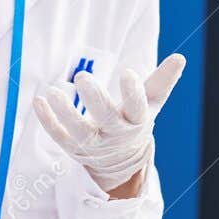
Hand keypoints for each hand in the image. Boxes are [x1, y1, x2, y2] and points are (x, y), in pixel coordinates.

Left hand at [34, 54, 185, 193]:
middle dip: (95, 99)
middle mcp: (115, 134)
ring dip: (64, 112)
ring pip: (78, 131)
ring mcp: (93, 144)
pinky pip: (58, 136)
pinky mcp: (73, 148)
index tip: (128, 73)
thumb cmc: (135, 120)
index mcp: (136, 121)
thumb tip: (180, 57)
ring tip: (52, 92)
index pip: (138, 108)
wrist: (121, 161)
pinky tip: (38, 101)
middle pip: (106, 119)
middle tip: (83, 77)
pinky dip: (47, 121)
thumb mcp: (152, 103)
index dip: (134, 93)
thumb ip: (163, 81)